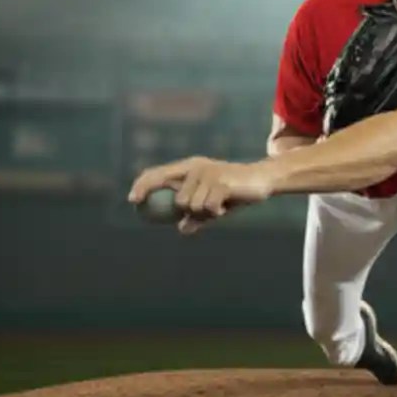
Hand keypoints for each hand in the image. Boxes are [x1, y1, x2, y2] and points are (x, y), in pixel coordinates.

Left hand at [127, 157, 276, 233]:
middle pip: (179, 201)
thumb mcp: (213, 205)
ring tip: (221, 205)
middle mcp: (195, 167)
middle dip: (192, 211)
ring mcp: (208, 173)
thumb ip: (196, 216)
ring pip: (194, 207)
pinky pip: (208, 208)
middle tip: (210, 209)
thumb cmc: (235, 192)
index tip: (133, 201)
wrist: (262, 180)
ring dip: (208, 212)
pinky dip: (217, 212)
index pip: (157, 174)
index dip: (142, 186)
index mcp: (188, 167)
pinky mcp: (220, 182)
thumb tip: (182, 229)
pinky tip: (227, 204)